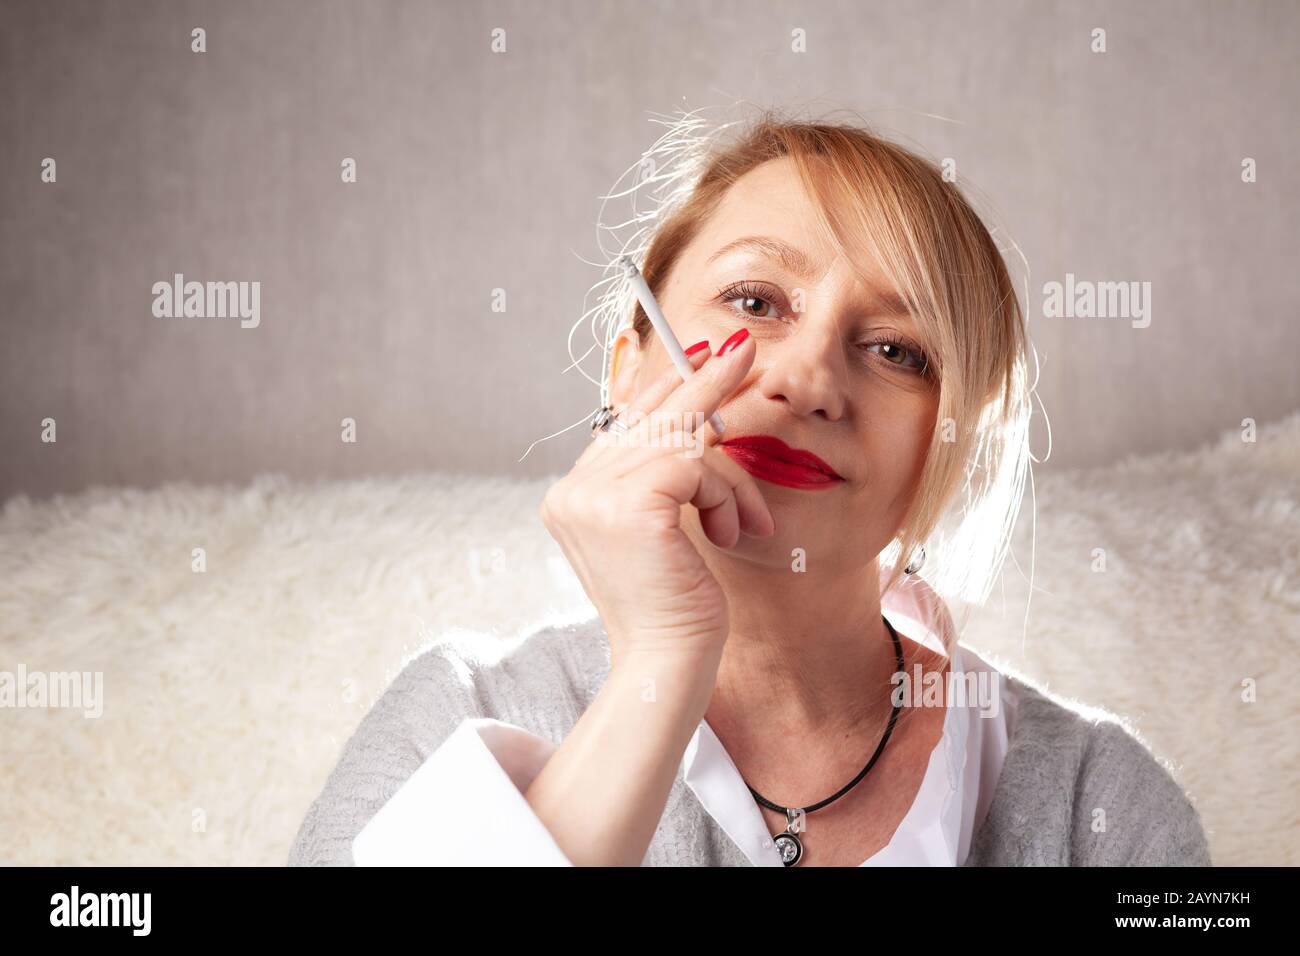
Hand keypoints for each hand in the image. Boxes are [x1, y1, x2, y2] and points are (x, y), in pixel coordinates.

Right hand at [539, 333, 773, 664]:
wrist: (668, 662)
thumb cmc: (674, 603)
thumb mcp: (664, 528)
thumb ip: (661, 474)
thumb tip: (697, 413)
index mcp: (571, 497)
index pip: (622, 423)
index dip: (665, 385)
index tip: (703, 354)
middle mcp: (571, 492)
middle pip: (650, 417)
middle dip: (703, 381)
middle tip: (742, 348)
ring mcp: (593, 497)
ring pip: (684, 443)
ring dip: (729, 482)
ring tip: (744, 521)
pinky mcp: (629, 505)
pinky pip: (696, 465)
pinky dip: (725, 496)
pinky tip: (728, 534)